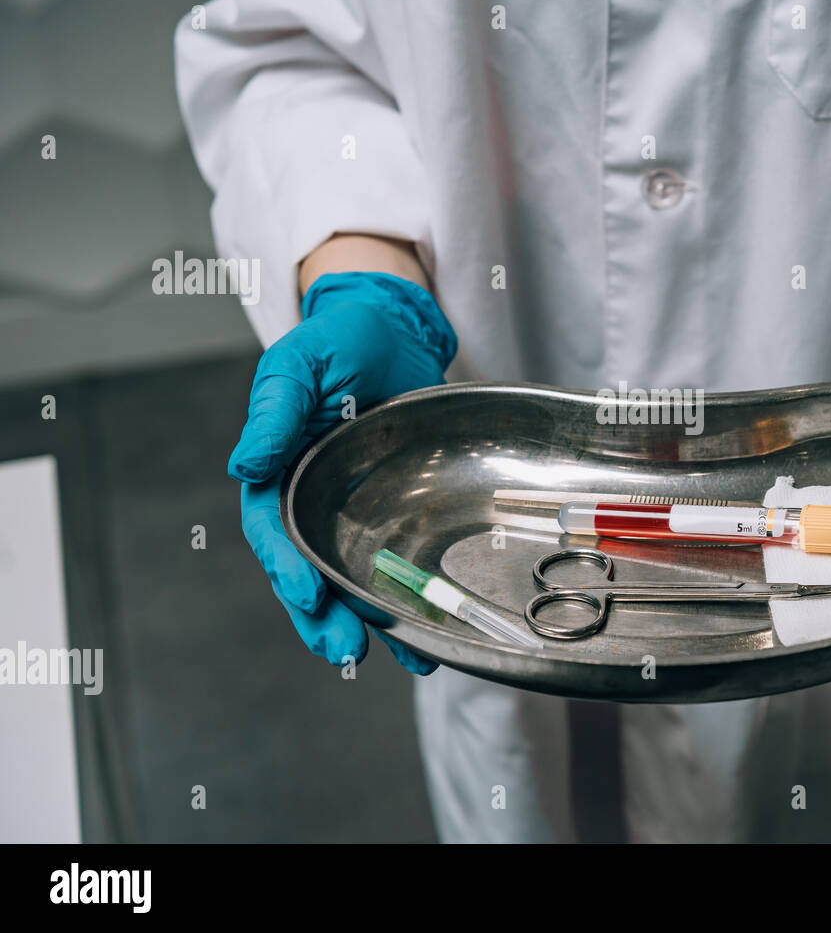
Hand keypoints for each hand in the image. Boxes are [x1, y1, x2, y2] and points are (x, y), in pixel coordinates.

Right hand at [230, 271, 456, 673]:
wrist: (392, 330)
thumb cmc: (337, 341)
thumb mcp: (300, 365)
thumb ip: (275, 412)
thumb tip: (244, 464)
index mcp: (279, 473)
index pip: (273, 531)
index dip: (285, 566)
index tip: (305, 595)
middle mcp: (314, 503)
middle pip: (310, 572)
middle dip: (323, 616)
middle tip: (343, 648)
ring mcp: (356, 513)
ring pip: (354, 580)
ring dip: (368, 622)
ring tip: (392, 657)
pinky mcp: (397, 514)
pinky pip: (400, 565)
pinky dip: (411, 602)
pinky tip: (430, 636)